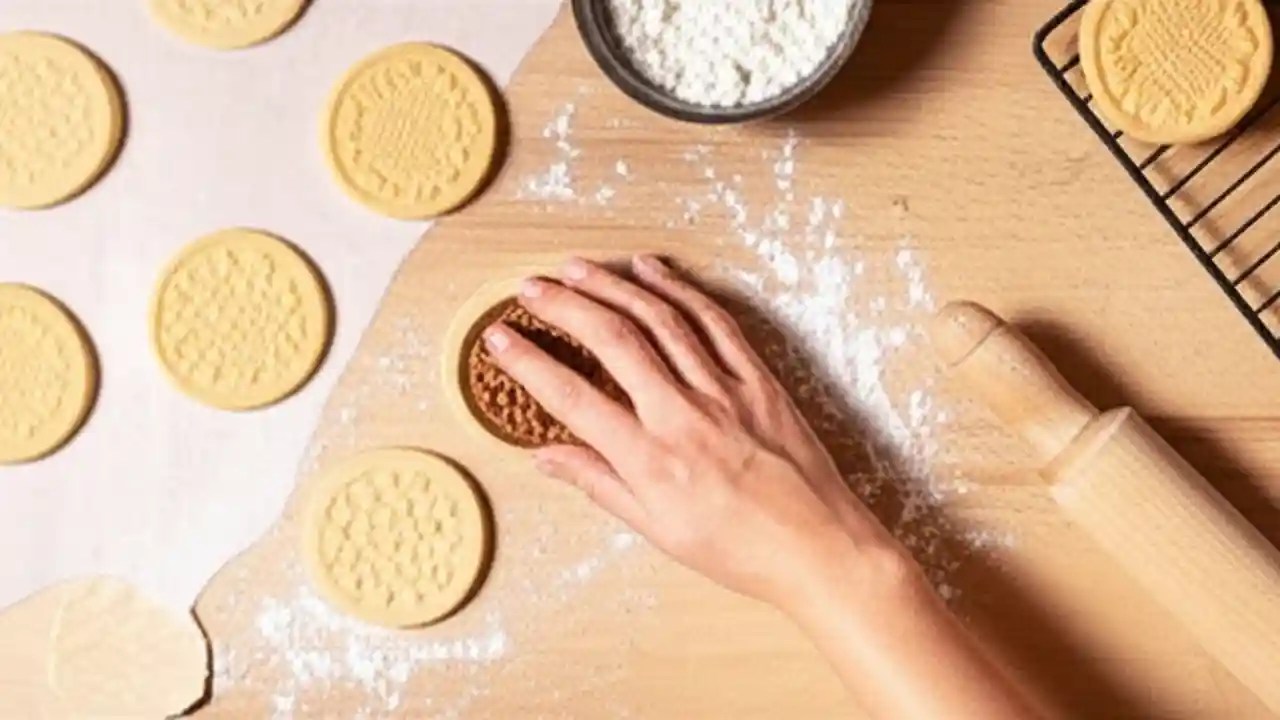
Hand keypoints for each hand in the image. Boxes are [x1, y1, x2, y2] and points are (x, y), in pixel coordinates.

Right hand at [482, 255, 912, 612]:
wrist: (819, 548)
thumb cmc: (738, 550)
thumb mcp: (657, 529)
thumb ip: (599, 483)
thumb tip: (545, 456)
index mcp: (650, 461)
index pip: (572, 399)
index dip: (528, 362)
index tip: (498, 337)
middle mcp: (682, 417)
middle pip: (612, 341)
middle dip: (564, 305)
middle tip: (531, 287)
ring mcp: (724, 392)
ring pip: (659, 320)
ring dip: (613, 287)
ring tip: (576, 269)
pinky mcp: (759, 379)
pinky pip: (714, 323)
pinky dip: (679, 291)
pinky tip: (650, 271)